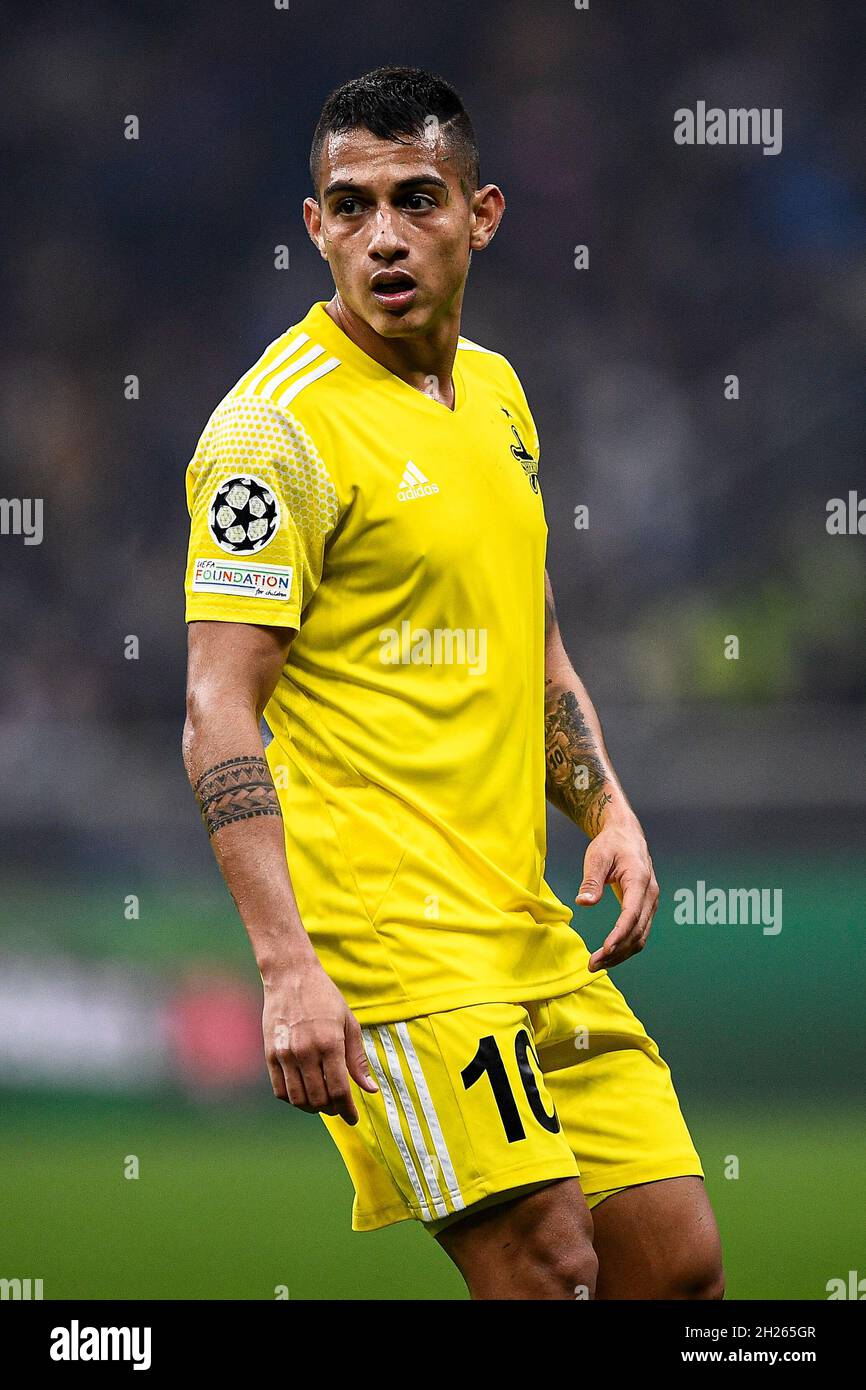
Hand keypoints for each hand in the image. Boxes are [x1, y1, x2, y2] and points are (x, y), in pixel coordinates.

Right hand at [262, 959, 377, 1123]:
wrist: (290, 976)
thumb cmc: (325, 997)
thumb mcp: (349, 1023)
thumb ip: (358, 1059)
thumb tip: (370, 1089)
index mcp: (330, 1043)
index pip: (340, 1090)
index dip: (348, 1110)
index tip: (353, 1118)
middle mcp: (306, 1051)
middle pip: (319, 1098)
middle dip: (332, 1109)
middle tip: (339, 1107)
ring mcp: (285, 1053)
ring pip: (298, 1099)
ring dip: (312, 1108)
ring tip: (322, 1103)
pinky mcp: (270, 1054)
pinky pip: (280, 1090)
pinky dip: (292, 1099)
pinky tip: (303, 1093)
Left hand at [576, 816, 659, 970]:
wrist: (626, 835)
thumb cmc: (611, 844)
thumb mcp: (597, 857)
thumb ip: (591, 881)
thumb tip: (584, 903)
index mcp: (639, 879)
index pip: (632, 914)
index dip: (619, 934)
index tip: (605, 949)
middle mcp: (650, 894)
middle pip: (637, 931)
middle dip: (616, 951)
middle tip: (592, 964)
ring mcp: (650, 902)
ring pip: (640, 936)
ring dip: (621, 953)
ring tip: (597, 964)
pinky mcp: (646, 908)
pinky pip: (639, 932)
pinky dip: (625, 946)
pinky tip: (608, 954)